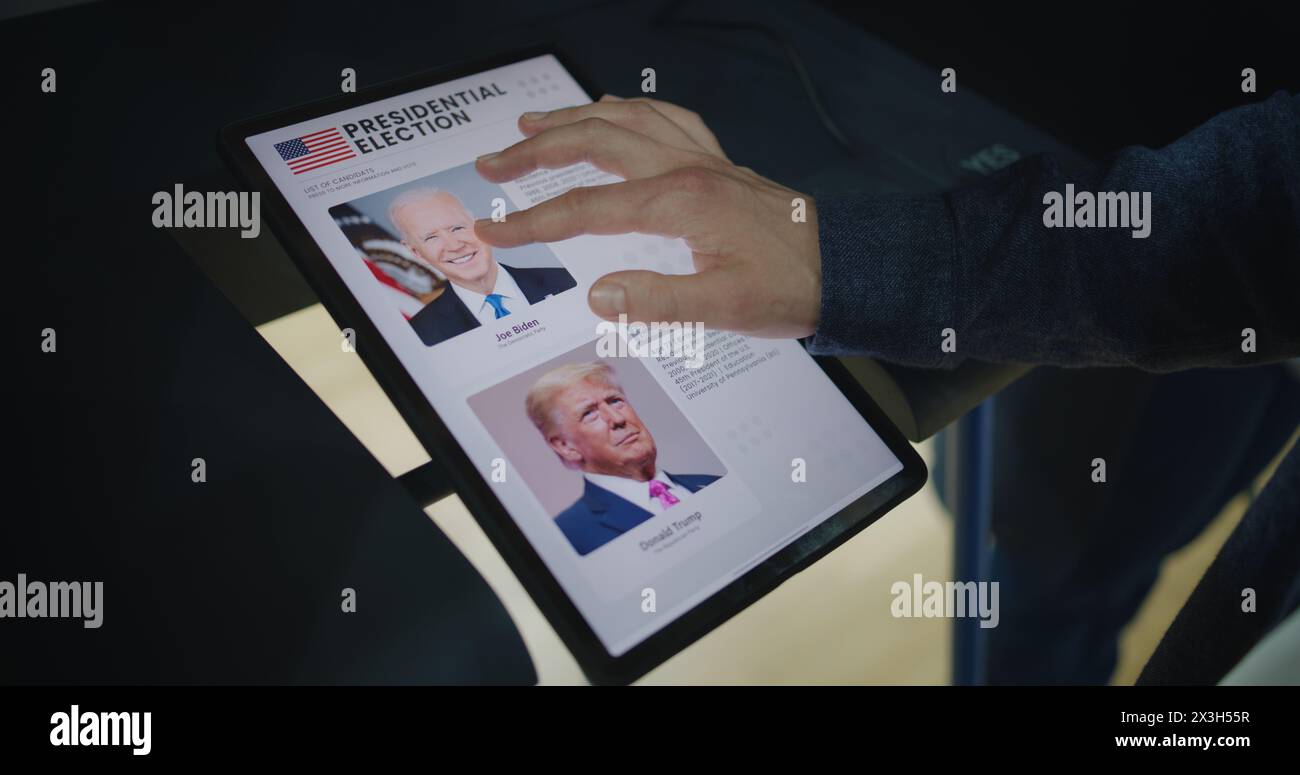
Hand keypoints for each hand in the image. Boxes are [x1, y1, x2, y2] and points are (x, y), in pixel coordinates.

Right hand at [474, 95, 821, 337]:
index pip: (584, 209)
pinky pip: (666, 118)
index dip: (532, 222)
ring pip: (624, 118)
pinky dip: (630, 110)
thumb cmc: (787, 288)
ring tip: (531, 124)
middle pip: (592, 142)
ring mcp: (701, 159)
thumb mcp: (722, 308)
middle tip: (492, 164)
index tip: (493, 234)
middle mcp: (684, 168)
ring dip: (573, 117)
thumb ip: (657, 301)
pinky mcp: (717, 164)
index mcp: (677, 202)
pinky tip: (615, 109)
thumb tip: (598, 294)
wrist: (844, 267)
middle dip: (534, 152)